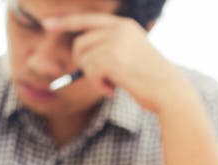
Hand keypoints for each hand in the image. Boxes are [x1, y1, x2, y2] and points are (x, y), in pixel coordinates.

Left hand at [43, 13, 193, 112]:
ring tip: (112, 85)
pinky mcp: (113, 58)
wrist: (169, 92)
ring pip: (84, 59)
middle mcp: (119, 29)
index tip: (47, 24)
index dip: (65, 21)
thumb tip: (80, 52)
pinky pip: (90, 72)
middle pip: (80, 43)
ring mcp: (116, 42)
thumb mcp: (132, 56)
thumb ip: (110, 48)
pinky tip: (113, 90)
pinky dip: (98, 86)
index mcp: (125, 26)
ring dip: (93, 77)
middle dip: (84, 64)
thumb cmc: (151, 81)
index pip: (88, 20)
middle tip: (102, 79)